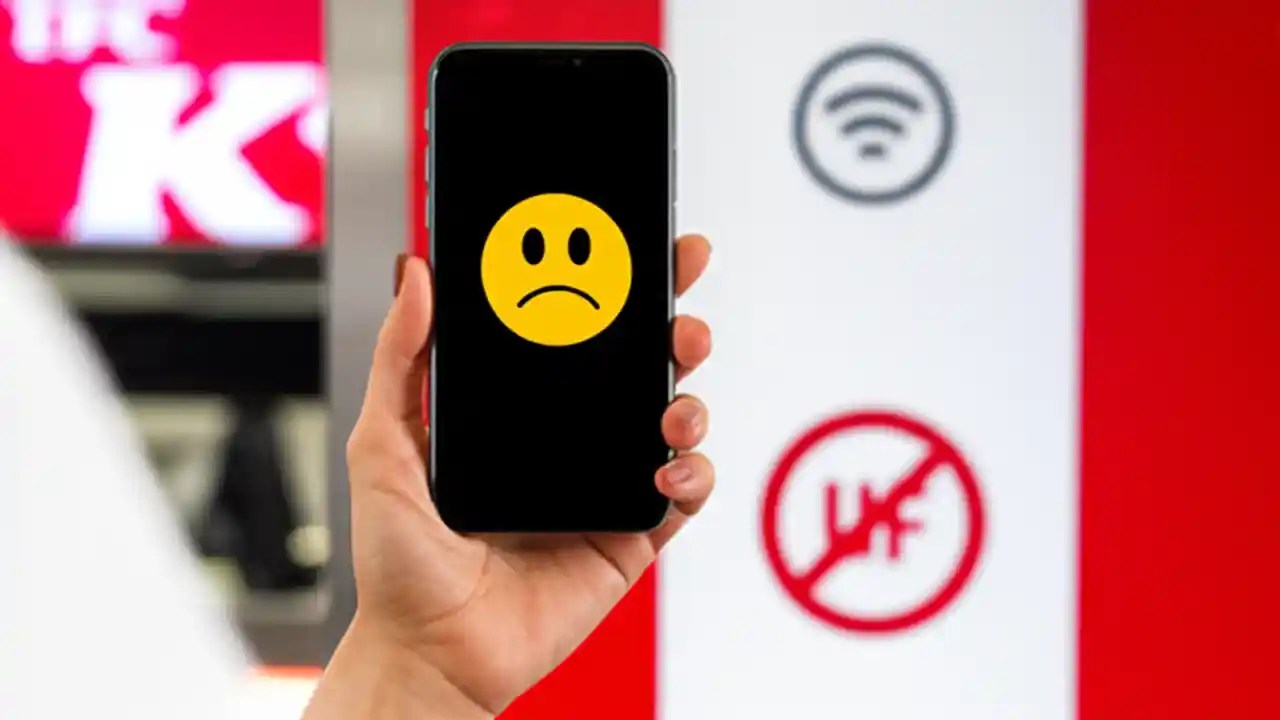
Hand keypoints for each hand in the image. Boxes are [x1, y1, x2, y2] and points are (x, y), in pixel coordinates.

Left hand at [306, 235, 713, 718]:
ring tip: (673, 404)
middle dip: (673, 328)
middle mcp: (568, 440)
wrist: (432, 653)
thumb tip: (417, 275)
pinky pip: (683, 495)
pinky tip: (667, 471)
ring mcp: (602, 484)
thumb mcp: (382, 445)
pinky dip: (692, 476)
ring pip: (672, 421)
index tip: (641, 245)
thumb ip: (400, 359)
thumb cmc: (400, 562)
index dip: (616, 287)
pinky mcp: (629, 536)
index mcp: (518, 411)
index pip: (576, 334)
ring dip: (689, 399)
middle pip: (639, 366)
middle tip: (679, 312)